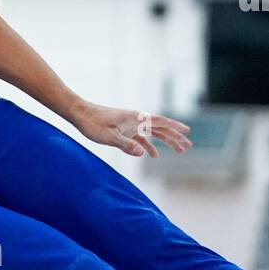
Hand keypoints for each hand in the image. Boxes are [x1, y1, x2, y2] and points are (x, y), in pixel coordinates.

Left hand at [73, 103, 191, 158]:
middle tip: (188, 146)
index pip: (160, 122)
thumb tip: (143, 154)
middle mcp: (136, 120)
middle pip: (160, 128)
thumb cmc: (93, 124)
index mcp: (135, 118)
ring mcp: (130, 125)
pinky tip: (153, 155)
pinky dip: (148, 146)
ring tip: (179, 151)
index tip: (187, 132)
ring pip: (153, 134)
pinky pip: (141, 138)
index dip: (174, 127)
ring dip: (165, 142)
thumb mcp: (109, 137)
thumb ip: (126, 145)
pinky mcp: (124, 130)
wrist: (80, 114)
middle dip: (175, 137)